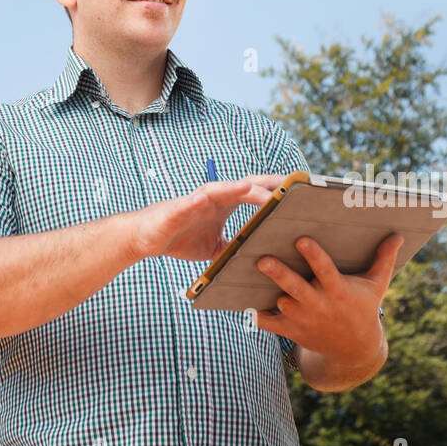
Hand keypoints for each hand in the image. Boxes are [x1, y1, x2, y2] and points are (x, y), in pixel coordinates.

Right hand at [131, 175, 290, 261]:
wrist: (146, 238)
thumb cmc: (180, 238)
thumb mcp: (214, 246)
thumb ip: (233, 246)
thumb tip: (255, 261)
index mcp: (225, 203)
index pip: (256, 193)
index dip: (276, 190)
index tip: (299, 190)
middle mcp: (214, 197)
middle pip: (245, 186)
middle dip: (267, 184)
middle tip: (290, 184)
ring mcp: (197, 200)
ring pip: (221, 190)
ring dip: (237, 188)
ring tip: (254, 187)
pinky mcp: (178, 208)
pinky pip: (189, 202)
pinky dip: (197, 199)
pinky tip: (205, 197)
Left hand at [252, 232, 403, 368]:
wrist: (353, 350)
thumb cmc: (363, 308)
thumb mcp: (377, 285)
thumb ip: (384, 259)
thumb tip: (398, 234)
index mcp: (338, 290)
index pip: (325, 270)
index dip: (314, 256)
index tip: (301, 239)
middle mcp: (319, 305)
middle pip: (295, 287)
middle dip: (279, 274)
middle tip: (262, 259)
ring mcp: (303, 319)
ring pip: (280, 302)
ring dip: (266, 290)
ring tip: (244, 270)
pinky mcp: (291, 330)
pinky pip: (268, 322)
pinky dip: (256, 314)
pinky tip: (241, 299)